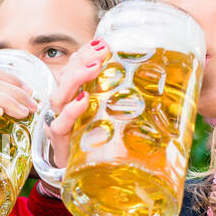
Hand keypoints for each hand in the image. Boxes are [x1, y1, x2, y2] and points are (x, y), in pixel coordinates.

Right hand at [43, 39, 108, 168]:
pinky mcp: (60, 141)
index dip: (85, 53)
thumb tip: (156, 82)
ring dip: (76, 79)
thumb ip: (121, 101)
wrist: (80, 173)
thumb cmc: (94, 142)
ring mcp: (60, 122)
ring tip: (95, 68)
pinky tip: (82, 102)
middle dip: (82, 60)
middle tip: (102, 50)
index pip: (74, 67)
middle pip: (65, 76)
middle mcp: (64, 106)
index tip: (103, 42)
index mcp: (74, 96)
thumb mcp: (108, 117)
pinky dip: (70, 112)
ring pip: (59, 96)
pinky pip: (60, 124)